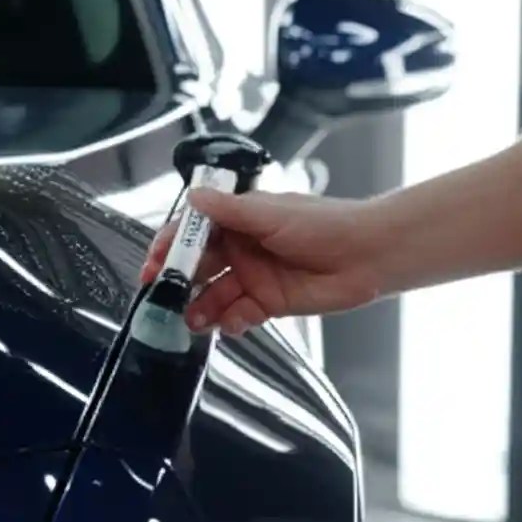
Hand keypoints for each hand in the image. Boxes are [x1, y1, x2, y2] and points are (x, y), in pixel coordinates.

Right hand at [139, 188, 384, 335]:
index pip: (193, 232)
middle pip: (198, 266)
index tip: (154, 263)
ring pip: (214, 295)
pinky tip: (229, 323)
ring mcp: (253, 277)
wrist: (367, 255)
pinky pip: (239, 315)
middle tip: (164, 297)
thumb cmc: (325, 224)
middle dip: (179, 282)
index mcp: (238, 220)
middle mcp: (242, 248)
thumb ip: (229, 211)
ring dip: (200, 308)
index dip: (170, 246)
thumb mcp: (270, 213)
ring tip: (193, 319)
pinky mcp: (268, 303)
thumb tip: (193, 198)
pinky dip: (230, 321)